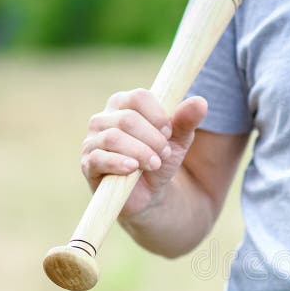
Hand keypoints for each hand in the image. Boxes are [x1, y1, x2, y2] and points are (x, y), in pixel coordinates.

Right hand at [80, 88, 207, 218]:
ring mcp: (92, 141)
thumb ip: (187, 121)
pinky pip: (99, 158)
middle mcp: (103, 119)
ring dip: (141, 152)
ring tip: (155, 164)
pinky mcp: (88, 164)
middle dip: (153, 139)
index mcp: (124, 104)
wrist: (150, 193)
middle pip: (128, 119)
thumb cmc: (161, 160)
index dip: (158, 115)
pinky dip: (119, 163)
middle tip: (165, 153)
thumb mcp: (179, 141)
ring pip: (114, 138)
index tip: (169, 132)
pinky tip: (134, 169)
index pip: (139, 97)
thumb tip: (201, 102)